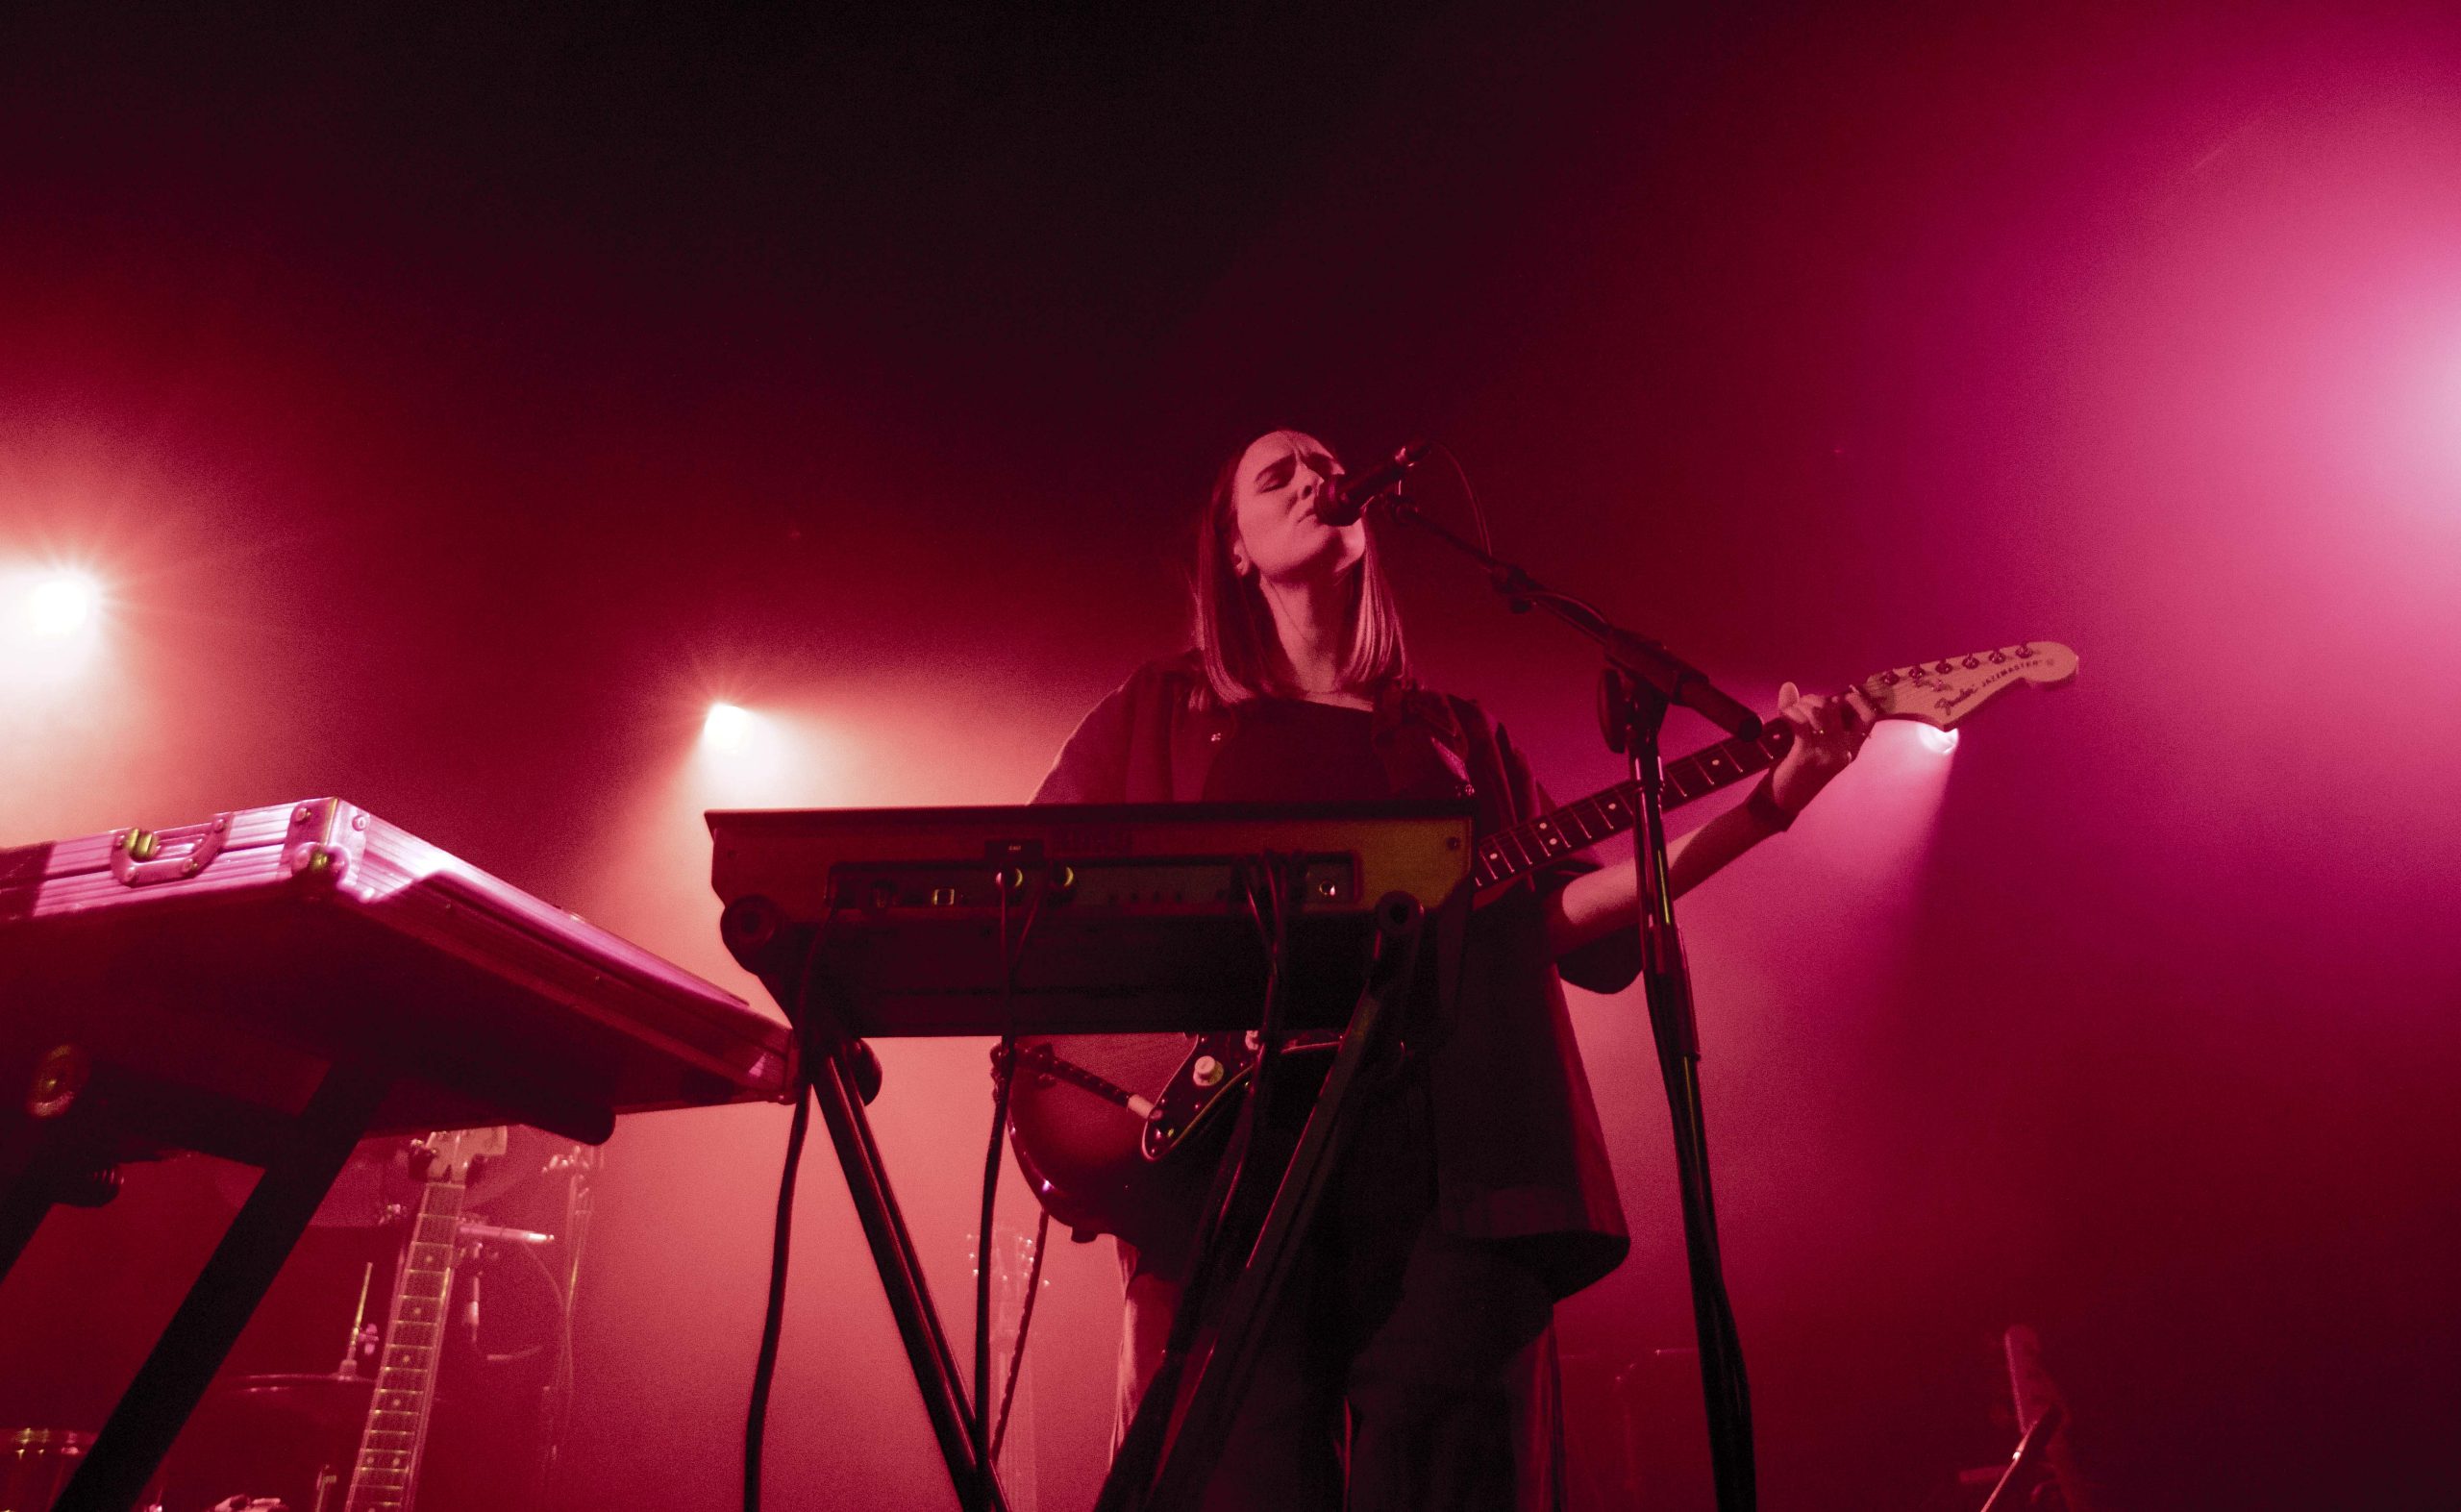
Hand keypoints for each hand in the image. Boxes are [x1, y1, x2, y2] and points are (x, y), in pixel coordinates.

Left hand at [1768, 680, 1876, 816]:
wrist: (1783, 801)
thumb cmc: (1798, 770)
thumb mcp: (1814, 745)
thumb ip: (1809, 717)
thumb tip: (1788, 685)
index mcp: (1852, 748)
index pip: (1869, 717)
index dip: (1856, 700)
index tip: (1837, 698)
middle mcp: (1844, 750)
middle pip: (1835, 707)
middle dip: (1813, 700)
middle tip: (1799, 708)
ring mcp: (1827, 753)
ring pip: (1818, 711)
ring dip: (1800, 705)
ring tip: (1789, 713)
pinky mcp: (1807, 756)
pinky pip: (1801, 722)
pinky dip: (1790, 712)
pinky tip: (1783, 715)